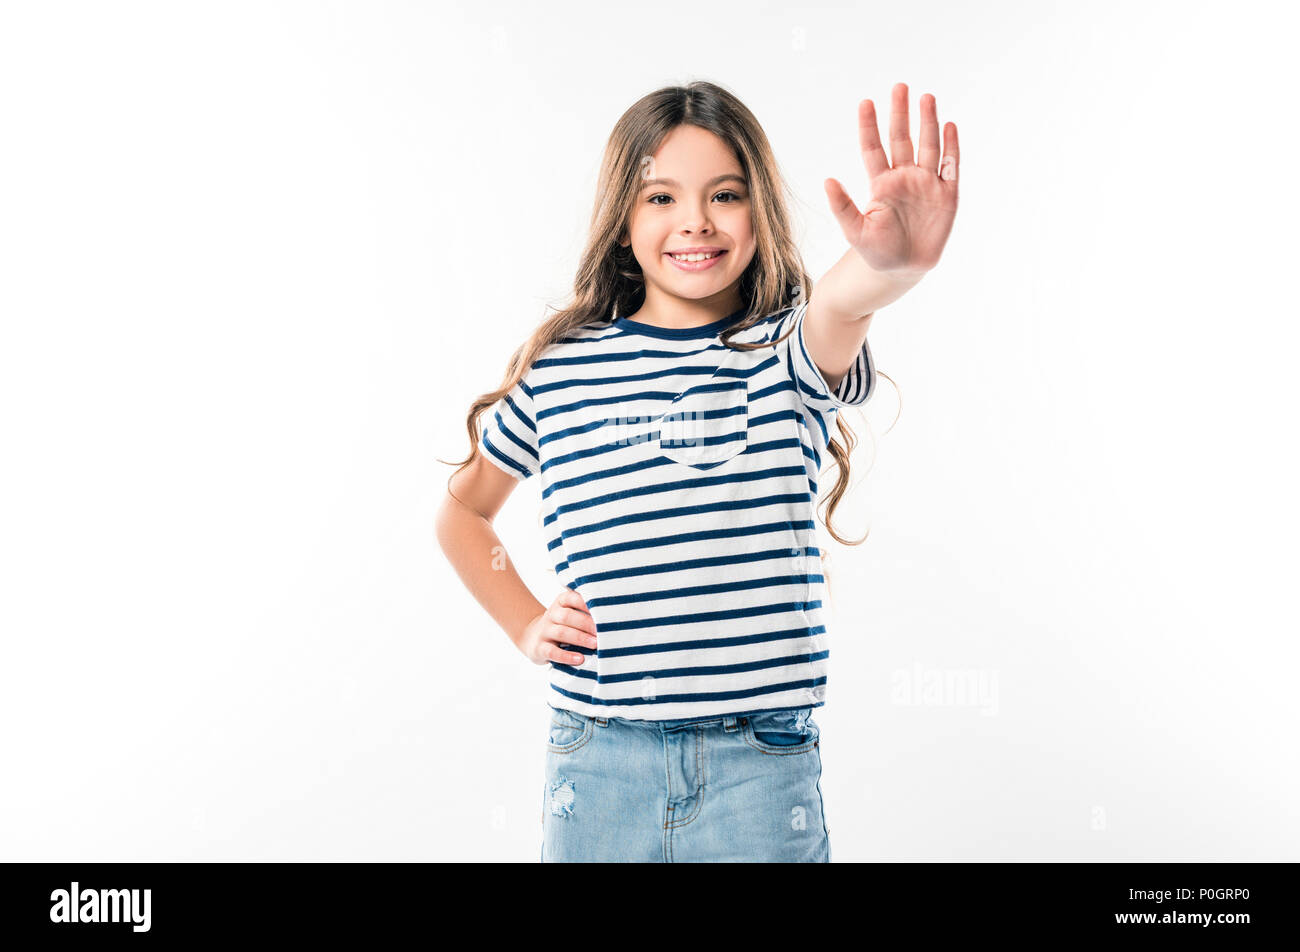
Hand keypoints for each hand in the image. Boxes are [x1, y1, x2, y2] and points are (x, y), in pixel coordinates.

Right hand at [518, 586, 597, 665]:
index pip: (572, 598)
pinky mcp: (539, 648)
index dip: (587, 603)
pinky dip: (566, 656)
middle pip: (568, 616)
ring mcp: (544, 631)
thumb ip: (587, 610)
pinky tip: (580, 659)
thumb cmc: (563, 624)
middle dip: (587, 624)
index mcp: (561, 602)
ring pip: (561, 632)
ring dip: (580, 638)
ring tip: (596, 644)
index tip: (603, 609)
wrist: (533, 637)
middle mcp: (551, 614)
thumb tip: (616, 613)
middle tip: (603, 631)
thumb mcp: (570, 613)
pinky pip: (552, 652)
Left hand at [824, 82, 959, 274]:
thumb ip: (842, 206)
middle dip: (901, 113)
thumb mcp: (855, 230)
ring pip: (928, 146)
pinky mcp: (947, 195)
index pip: (873, 148)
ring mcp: (926, 184)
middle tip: (900, 87)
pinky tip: (949, 126)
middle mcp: (904, 177)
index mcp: (881, 183)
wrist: (902, 269)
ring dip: (928, 122)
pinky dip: (951, 147)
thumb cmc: (876, 251)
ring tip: (925, 97)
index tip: (865, 102)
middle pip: (902, 139)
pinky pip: (950, 166)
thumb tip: (826, 180)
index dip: (869, 126)